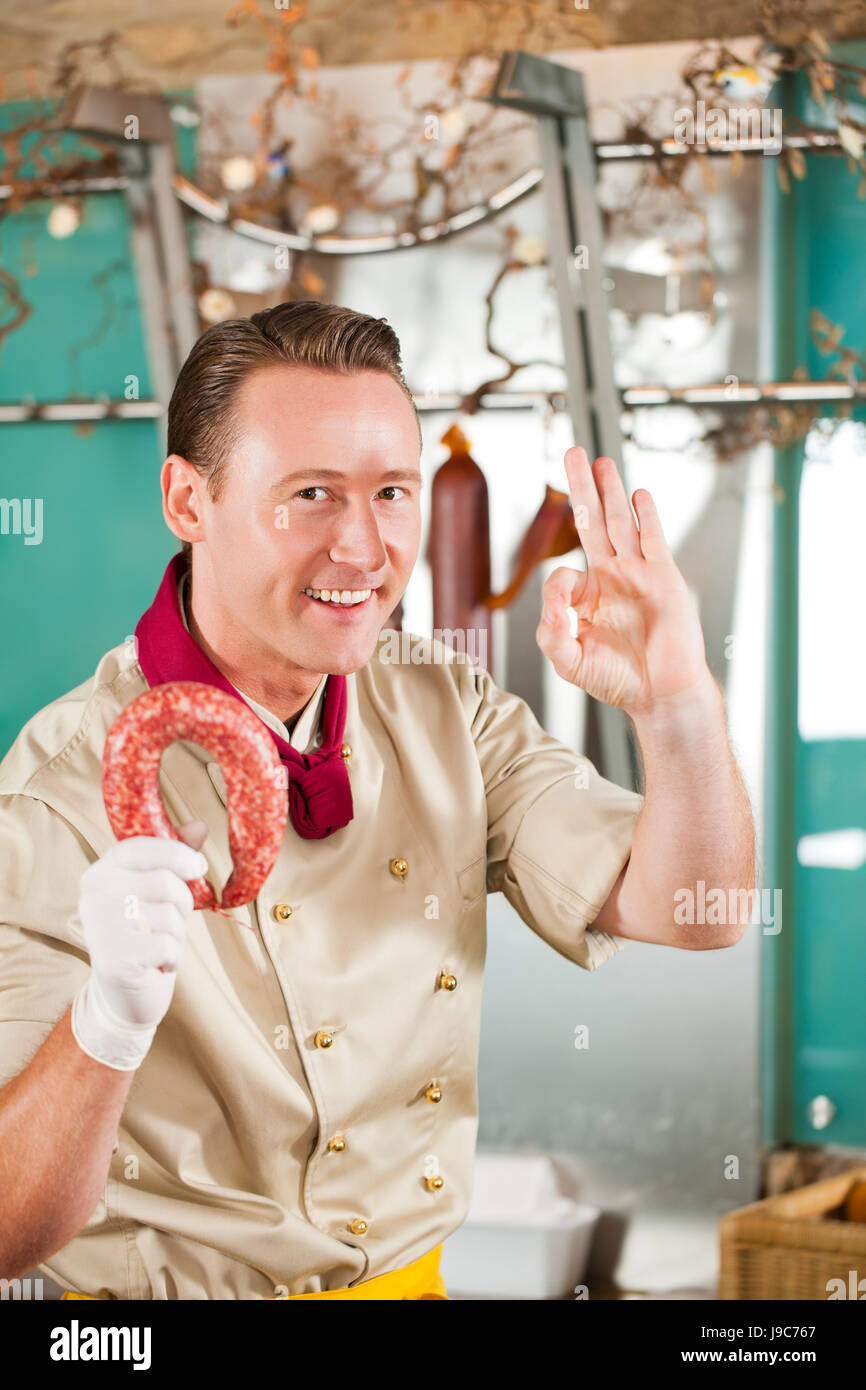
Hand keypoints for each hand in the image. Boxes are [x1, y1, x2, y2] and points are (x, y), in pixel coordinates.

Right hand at [72, 822, 207, 1070]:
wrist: (125, 994)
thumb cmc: (145, 934)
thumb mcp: (158, 892)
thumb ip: (174, 857)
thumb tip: (200, 825)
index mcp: (100, 872)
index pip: (141, 847)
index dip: (177, 853)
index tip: (198, 867)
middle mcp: (93, 895)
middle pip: (163, 881)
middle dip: (182, 903)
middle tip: (171, 922)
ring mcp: (100, 927)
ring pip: (169, 915)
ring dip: (177, 933)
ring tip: (159, 943)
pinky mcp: (114, 960)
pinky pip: (168, 945)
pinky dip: (173, 956)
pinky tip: (157, 963)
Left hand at [535, 447, 709, 717]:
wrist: (660, 692)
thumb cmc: (617, 680)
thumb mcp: (569, 660)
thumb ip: (551, 630)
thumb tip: (550, 595)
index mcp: (587, 598)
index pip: (564, 572)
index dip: (560, 585)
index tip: (566, 610)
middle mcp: (611, 578)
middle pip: (591, 522)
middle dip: (581, 487)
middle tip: (572, 453)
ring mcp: (638, 574)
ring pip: (621, 522)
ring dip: (611, 490)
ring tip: (601, 460)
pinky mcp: (663, 577)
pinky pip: (653, 538)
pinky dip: (646, 515)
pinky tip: (638, 493)